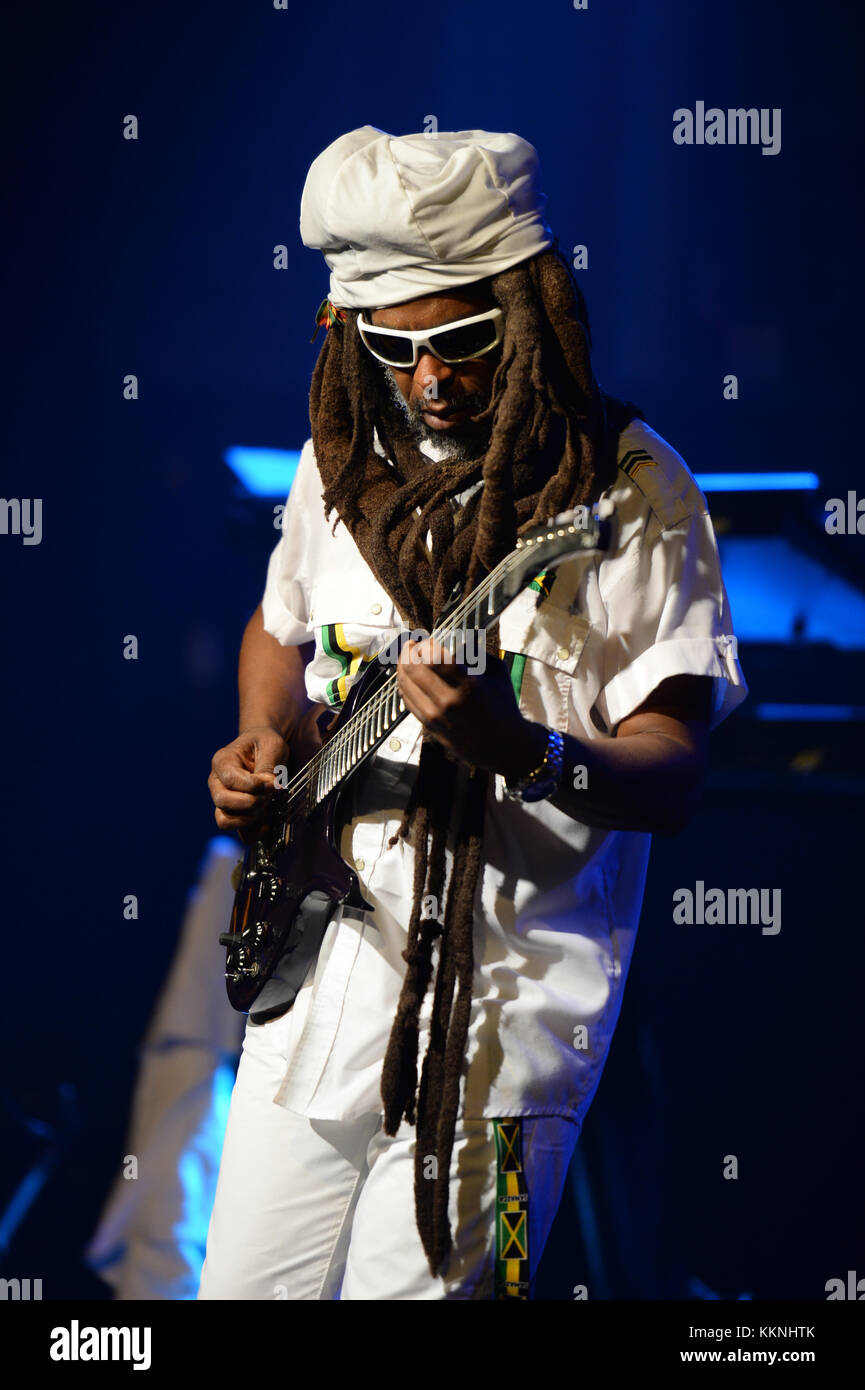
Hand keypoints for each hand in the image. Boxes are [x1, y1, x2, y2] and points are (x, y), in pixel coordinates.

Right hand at [208, 725, 289, 842]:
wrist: (264, 749)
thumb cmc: (265, 744)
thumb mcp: (271, 746)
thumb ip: (268, 766)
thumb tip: (269, 785)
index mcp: (222, 761)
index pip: (231, 779)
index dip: (254, 785)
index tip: (273, 783)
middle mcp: (217, 783)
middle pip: (222, 801)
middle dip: (251, 802)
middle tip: (269, 795)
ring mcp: (223, 801)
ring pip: (224, 821)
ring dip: (249, 819)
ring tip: (267, 808)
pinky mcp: (234, 815)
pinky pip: (238, 833)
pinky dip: (254, 832)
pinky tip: (268, 823)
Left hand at [395, 637, 545, 779]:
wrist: (504, 746)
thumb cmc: (503, 706)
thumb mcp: (498, 673)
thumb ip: (477, 653)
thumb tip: (455, 640)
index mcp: (468, 686)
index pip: (432, 658)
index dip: (424, 645)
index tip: (427, 639)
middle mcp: (449, 702)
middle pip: (413, 669)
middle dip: (409, 651)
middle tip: (411, 644)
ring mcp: (436, 717)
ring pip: (405, 685)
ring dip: (402, 666)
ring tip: (406, 657)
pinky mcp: (429, 727)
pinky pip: (408, 701)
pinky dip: (404, 685)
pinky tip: (407, 676)